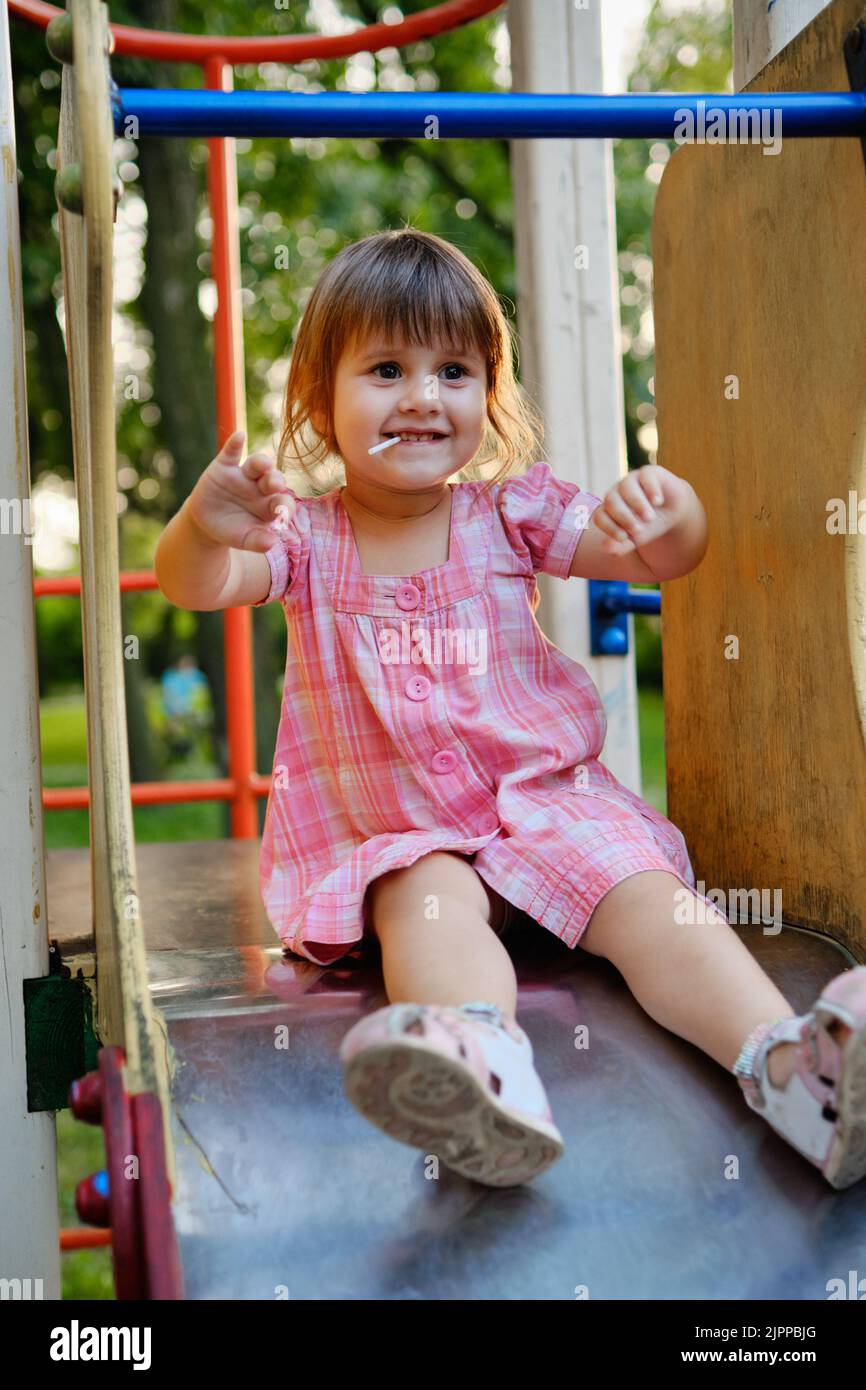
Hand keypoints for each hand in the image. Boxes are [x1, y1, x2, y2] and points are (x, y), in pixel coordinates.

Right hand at [184, 430, 297, 552]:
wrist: (206, 521)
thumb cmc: (231, 530)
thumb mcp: (244, 539)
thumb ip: (258, 541)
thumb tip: (272, 543)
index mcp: (271, 505)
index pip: (284, 503)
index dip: (285, 507)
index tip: (282, 513)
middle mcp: (261, 487)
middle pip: (273, 479)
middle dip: (275, 480)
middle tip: (275, 484)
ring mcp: (244, 475)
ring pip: (256, 464)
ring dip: (261, 463)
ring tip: (264, 464)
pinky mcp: (225, 465)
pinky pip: (231, 452)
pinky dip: (234, 443)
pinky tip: (239, 437)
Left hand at [591, 464, 687, 554]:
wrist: (672, 513)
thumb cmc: (649, 527)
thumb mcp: (636, 539)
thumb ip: (621, 545)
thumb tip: (606, 548)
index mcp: (609, 509)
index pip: (600, 516)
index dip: (609, 527)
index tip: (623, 538)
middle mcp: (617, 492)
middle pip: (611, 500)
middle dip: (623, 516)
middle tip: (637, 530)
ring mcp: (632, 480)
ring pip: (626, 486)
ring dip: (637, 503)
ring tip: (649, 518)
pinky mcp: (649, 473)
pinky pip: (646, 476)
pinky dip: (651, 489)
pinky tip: (657, 502)